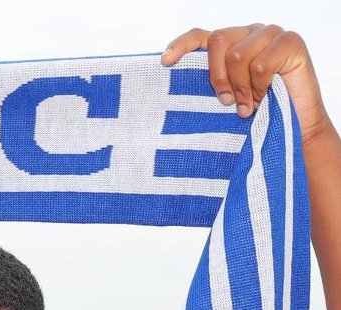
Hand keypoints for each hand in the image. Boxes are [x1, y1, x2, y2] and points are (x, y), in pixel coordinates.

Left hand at [161, 25, 329, 145]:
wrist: (294, 126)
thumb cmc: (255, 114)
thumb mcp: (227, 101)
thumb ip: (211, 88)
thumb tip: (179, 92)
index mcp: (229, 45)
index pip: (200, 35)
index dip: (182, 45)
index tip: (165, 62)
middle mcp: (247, 33)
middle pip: (217, 41)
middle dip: (216, 76)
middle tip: (224, 102)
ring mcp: (270, 34)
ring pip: (238, 55)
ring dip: (241, 89)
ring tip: (247, 107)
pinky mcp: (290, 41)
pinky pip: (262, 65)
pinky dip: (259, 88)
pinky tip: (264, 99)